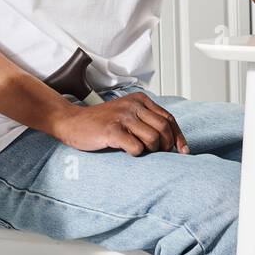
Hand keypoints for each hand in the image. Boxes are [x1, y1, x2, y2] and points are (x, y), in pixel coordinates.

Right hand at [53, 94, 190, 155]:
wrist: (71, 122)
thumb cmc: (101, 123)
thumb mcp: (127, 115)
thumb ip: (146, 122)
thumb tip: (172, 142)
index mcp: (140, 100)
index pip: (169, 118)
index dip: (178, 137)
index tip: (183, 151)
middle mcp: (133, 105)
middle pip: (164, 128)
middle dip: (166, 146)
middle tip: (157, 154)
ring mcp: (122, 117)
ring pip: (153, 138)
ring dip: (151, 151)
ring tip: (140, 152)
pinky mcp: (112, 130)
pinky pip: (136, 147)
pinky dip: (136, 153)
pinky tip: (127, 152)